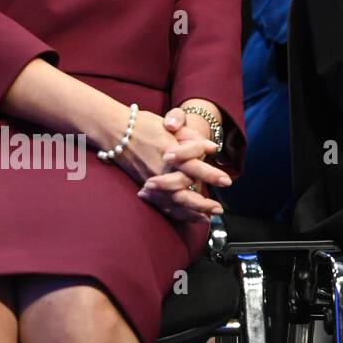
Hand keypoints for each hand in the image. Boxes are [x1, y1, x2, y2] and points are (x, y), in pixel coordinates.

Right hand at [134, 106, 231, 223]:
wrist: (115, 131)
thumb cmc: (144, 124)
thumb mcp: (170, 125)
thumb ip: (192, 138)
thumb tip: (212, 148)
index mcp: (169, 151)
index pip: (193, 166)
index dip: (210, 175)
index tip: (227, 182)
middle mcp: (160, 169)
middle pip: (182, 192)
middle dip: (202, 203)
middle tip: (218, 209)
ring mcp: (151, 180)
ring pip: (172, 202)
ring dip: (191, 212)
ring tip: (207, 218)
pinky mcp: (144, 186)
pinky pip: (161, 204)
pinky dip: (176, 213)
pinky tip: (187, 217)